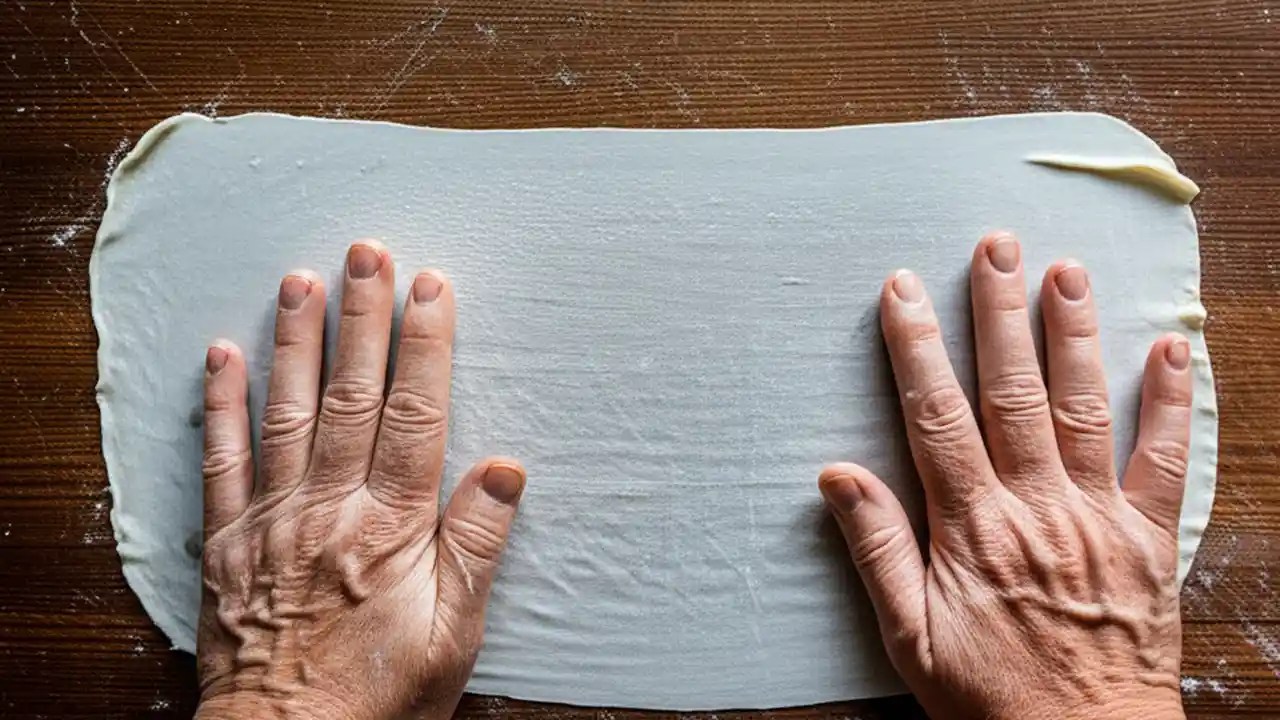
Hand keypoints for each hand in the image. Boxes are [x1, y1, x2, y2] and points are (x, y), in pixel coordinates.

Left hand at [195, 243, 524, 719]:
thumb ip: (476, 548)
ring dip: (295, 341)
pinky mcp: (228, 541)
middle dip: (362, 318)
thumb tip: (506, 468)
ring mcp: (272, 520)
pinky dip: (219, 404)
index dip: (425, 344)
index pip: (413, 414)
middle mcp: (329, 509)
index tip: (432, 286)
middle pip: (349, 395)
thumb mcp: (454, 636)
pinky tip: (223, 354)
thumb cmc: (380, 697)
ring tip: (301, 278)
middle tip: (367, 250)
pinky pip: (220, 459)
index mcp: (391, 528)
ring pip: (285, 412)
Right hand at [820, 233, 1189, 719]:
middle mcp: (1036, 509)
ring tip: (1064, 271)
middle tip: (995, 247)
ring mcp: (1097, 519)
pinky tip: (1169, 351)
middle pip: (1012, 394)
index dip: (917, 349)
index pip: (937, 418)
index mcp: (973, 529)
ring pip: (1082, 410)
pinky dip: (1168, 405)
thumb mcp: (909, 637)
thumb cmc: (988, 697)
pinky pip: (1164, 463)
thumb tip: (838, 476)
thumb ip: (877, 551)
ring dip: (1072, 336)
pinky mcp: (1147, 540)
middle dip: (999, 315)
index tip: (904, 292)